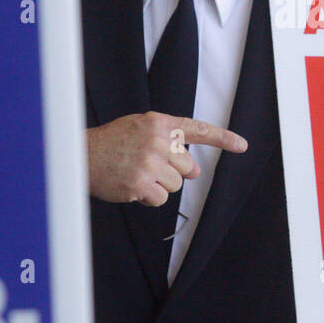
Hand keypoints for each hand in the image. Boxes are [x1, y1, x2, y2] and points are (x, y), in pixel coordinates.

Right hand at [86, 112, 247, 205]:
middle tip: (148, 165)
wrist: (81, 156)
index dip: (222, 138)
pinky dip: (148, 198)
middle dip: (172, 171)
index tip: (241, 145)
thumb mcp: (141, 129)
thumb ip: (169, 143)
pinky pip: (160, 199)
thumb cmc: (112, 142)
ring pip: (175, 185)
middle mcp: (157, 141)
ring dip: (159, 185)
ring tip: (137, 174)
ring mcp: (149, 163)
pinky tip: (133, 186)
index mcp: (158, 123)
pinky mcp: (140, 184)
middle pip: (187, 167)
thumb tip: (195, 170)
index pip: (196, 130)